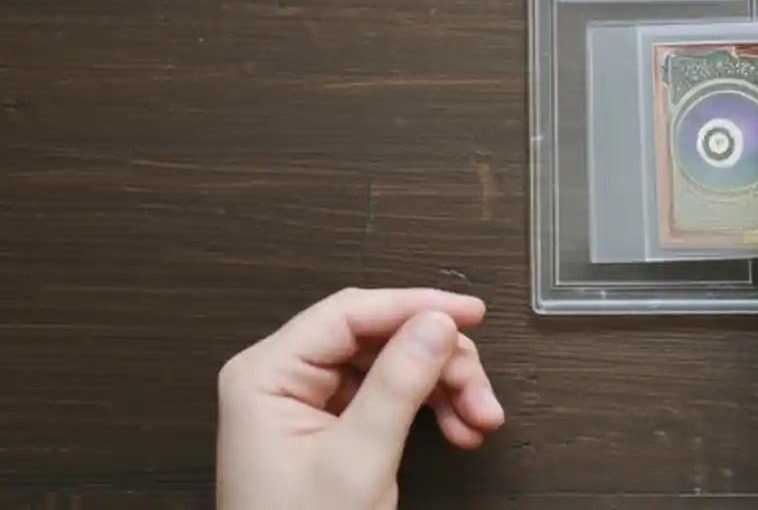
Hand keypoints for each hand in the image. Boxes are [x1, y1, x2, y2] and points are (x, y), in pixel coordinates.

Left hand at [217, 288, 504, 509]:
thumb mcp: (357, 460)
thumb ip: (398, 386)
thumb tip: (437, 321)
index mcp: (267, 373)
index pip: (349, 314)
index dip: (416, 306)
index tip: (472, 314)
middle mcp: (283, 376)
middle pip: (378, 338)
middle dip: (439, 362)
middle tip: (482, 394)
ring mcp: (306, 400)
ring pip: (392, 364)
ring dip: (444, 387)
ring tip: (481, 420)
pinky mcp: (330, 423)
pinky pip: (389, 394)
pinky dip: (430, 408)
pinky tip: (462, 428)